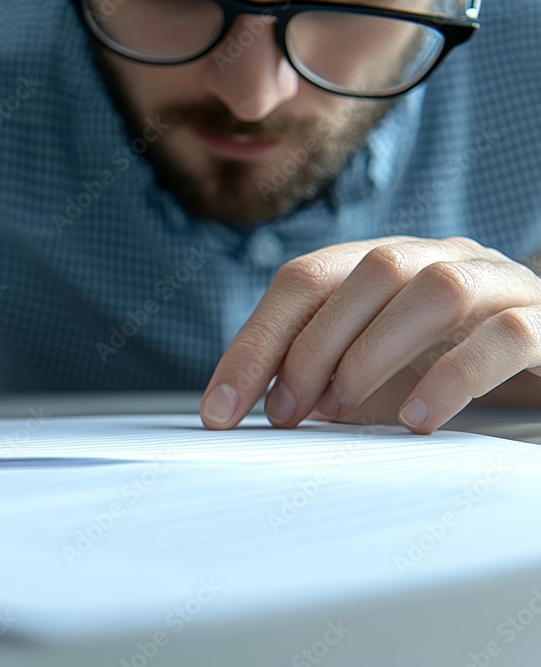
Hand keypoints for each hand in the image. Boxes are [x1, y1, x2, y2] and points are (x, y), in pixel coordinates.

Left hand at [200, 236, 540, 433]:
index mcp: (383, 263)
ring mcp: (497, 282)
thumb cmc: (442, 362)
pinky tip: (416, 421)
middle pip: (367, 272)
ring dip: (373, 354)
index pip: (304, 280)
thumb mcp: (369, 368)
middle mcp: (437, 257)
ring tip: (341, 411)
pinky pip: (506, 335)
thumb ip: (316, 378)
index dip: (254, 343)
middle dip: (310, 348)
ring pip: (435, 289)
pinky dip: (454, 378)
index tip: (219, 411)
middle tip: (285, 414)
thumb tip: (246, 413)